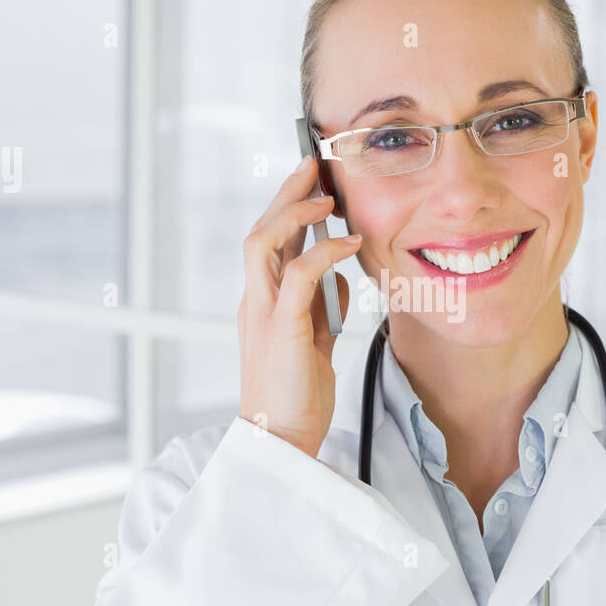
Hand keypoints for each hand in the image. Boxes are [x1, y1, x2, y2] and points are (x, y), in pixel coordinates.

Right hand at [237, 155, 361, 458]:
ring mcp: (262, 313)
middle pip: (260, 230)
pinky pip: (299, 276)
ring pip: (263, 242)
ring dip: (294, 212)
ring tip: (326, 196)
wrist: (282, 440)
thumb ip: (322, 306)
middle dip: (287, 193)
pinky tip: (350, 244)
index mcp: (261, 303)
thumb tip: (339, 274)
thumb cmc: (298, 395)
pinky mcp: (281, 329)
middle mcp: (254, 302)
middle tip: (314, 164)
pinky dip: (324, 253)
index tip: (313, 181)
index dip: (287, 207)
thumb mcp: (315, 340)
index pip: (269, 242)